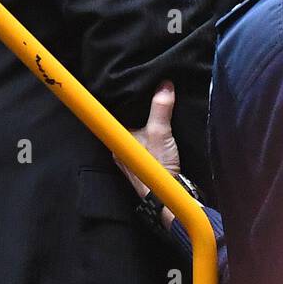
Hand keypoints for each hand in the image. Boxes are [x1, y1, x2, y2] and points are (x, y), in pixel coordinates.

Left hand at [115, 80, 179, 199]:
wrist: (168, 199)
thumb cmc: (157, 169)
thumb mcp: (160, 133)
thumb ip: (161, 108)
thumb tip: (164, 84)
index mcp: (117, 140)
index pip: (113, 115)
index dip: (120, 101)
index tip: (125, 86)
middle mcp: (121, 147)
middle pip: (125, 122)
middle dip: (135, 109)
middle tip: (145, 90)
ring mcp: (133, 155)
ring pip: (135, 131)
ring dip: (144, 121)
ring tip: (154, 101)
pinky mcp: (146, 161)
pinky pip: (145, 139)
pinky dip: (151, 131)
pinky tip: (161, 124)